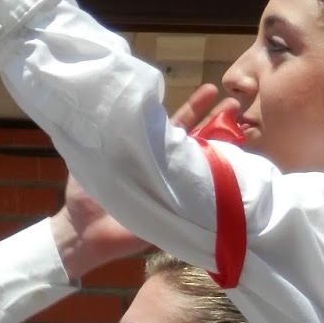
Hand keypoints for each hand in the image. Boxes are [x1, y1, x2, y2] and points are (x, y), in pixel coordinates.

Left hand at [50, 84, 223, 277]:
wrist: (82, 232)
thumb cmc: (84, 196)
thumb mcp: (93, 157)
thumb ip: (105, 135)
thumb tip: (107, 104)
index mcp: (146, 153)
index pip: (174, 126)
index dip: (193, 109)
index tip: (210, 90)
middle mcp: (164, 170)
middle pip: (196, 141)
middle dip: (216, 122)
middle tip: (235, 104)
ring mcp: (173, 192)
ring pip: (203, 167)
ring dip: (223, 149)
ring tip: (241, 130)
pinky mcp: (176, 214)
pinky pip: (200, 201)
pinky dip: (218, 189)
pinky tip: (234, 172)